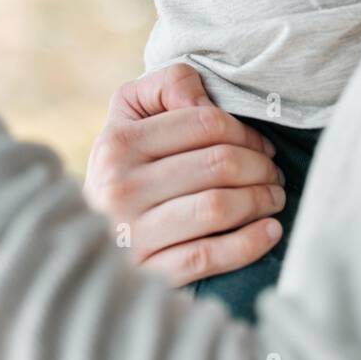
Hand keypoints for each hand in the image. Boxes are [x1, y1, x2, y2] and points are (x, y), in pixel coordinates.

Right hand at [83, 63, 285, 285]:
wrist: (85, 237)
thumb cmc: (125, 165)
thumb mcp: (130, 113)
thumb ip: (168, 86)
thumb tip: (206, 100)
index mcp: (118, 142)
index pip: (206, 122)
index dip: (246, 131)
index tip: (262, 145)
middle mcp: (120, 188)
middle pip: (218, 164)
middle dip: (260, 167)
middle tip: (273, 173)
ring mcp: (133, 235)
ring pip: (218, 208)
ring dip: (261, 201)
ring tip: (274, 198)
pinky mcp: (149, 273)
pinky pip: (209, 257)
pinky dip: (250, 243)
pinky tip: (270, 232)